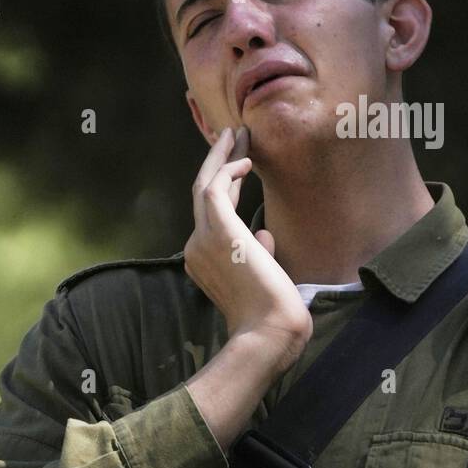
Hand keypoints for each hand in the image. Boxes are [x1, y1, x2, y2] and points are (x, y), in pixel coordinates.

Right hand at [182, 126, 311, 367]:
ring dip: (221, 157)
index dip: (225, 186)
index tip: (241, 165)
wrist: (268, 332)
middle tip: (234, 137)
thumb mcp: (263, 277)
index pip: (211, 214)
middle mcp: (196, 247)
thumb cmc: (272, 313)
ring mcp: (202, 239)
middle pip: (202, 193)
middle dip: (219, 163)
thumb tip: (262, 234)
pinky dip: (228, 170)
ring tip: (237, 134)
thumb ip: (258, 253)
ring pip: (204, 185)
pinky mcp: (217, 231)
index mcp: (203, 260)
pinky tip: (246, 160)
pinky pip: (214, 188)